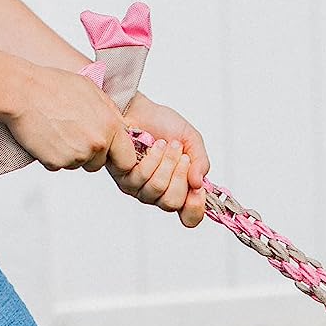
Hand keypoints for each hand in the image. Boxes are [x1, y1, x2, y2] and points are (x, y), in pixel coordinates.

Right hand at [4, 63, 136, 173]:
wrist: (21, 92)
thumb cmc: (53, 86)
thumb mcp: (91, 90)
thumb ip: (110, 112)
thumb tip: (121, 126)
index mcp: (110, 126)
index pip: (127, 159)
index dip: (118, 157)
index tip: (109, 154)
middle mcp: (97, 144)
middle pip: (99, 164)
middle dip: (89, 154)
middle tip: (72, 132)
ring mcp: (76, 156)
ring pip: (78, 164)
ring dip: (70, 154)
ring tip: (57, 129)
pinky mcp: (56, 163)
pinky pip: (58, 165)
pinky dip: (52, 155)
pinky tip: (45, 136)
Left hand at [115, 95, 212, 228]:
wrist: (139, 108)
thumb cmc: (163, 125)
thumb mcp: (191, 141)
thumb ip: (201, 162)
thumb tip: (199, 183)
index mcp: (180, 189)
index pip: (189, 217)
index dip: (196, 209)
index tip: (199, 190)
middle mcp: (159, 194)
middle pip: (172, 203)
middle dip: (180, 175)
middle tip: (182, 156)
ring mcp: (140, 189)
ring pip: (157, 190)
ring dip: (167, 163)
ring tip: (167, 145)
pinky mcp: (124, 180)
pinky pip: (141, 178)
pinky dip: (153, 158)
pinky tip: (153, 145)